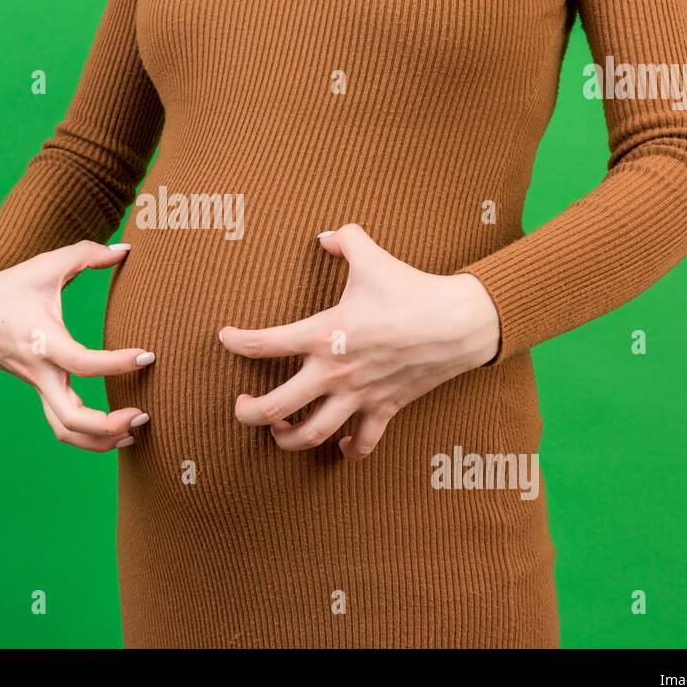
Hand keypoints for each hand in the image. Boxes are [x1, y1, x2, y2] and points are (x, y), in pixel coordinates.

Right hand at [0, 241, 154, 451]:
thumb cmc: (13, 286)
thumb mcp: (47, 265)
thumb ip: (87, 254)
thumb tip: (125, 250)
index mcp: (43, 341)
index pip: (83, 364)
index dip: (117, 364)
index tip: (147, 356)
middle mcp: (40, 370)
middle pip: (71, 417)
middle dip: (109, 424)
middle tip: (144, 414)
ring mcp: (38, 385)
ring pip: (65, 430)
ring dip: (100, 440)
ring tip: (135, 433)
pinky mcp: (40, 389)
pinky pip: (62, 423)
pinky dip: (89, 434)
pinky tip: (117, 430)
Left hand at [218, 223, 499, 460]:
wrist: (459, 322)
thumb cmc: (411, 289)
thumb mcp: (372, 257)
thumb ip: (344, 240)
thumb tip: (327, 234)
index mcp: (323, 334)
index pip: (264, 344)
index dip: (236, 342)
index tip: (226, 338)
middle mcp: (334, 372)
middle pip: (275, 408)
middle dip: (248, 413)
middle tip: (240, 406)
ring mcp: (359, 395)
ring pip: (312, 436)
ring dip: (288, 439)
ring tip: (278, 429)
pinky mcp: (385, 408)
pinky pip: (365, 444)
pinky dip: (350, 451)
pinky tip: (341, 446)